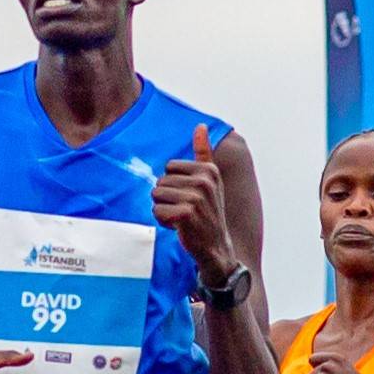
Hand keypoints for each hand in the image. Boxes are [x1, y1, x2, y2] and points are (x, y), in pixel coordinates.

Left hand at [150, 125, 238, 277]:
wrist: (216, 247)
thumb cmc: (209, 213)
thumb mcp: (210, 181)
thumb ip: (204, 153)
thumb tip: (200, 126)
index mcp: (209, 170)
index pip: (170, 167)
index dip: (174, 184)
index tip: (189, 196)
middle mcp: (204, 181)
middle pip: (161, 181)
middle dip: (167, 198)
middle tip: (185, 210)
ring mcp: (196, 198)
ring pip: (156, 196)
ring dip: (164, 210)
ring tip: (182, 218)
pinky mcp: (185, 214)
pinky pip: (157, 210)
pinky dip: (163, 221)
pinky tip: (179, 227)